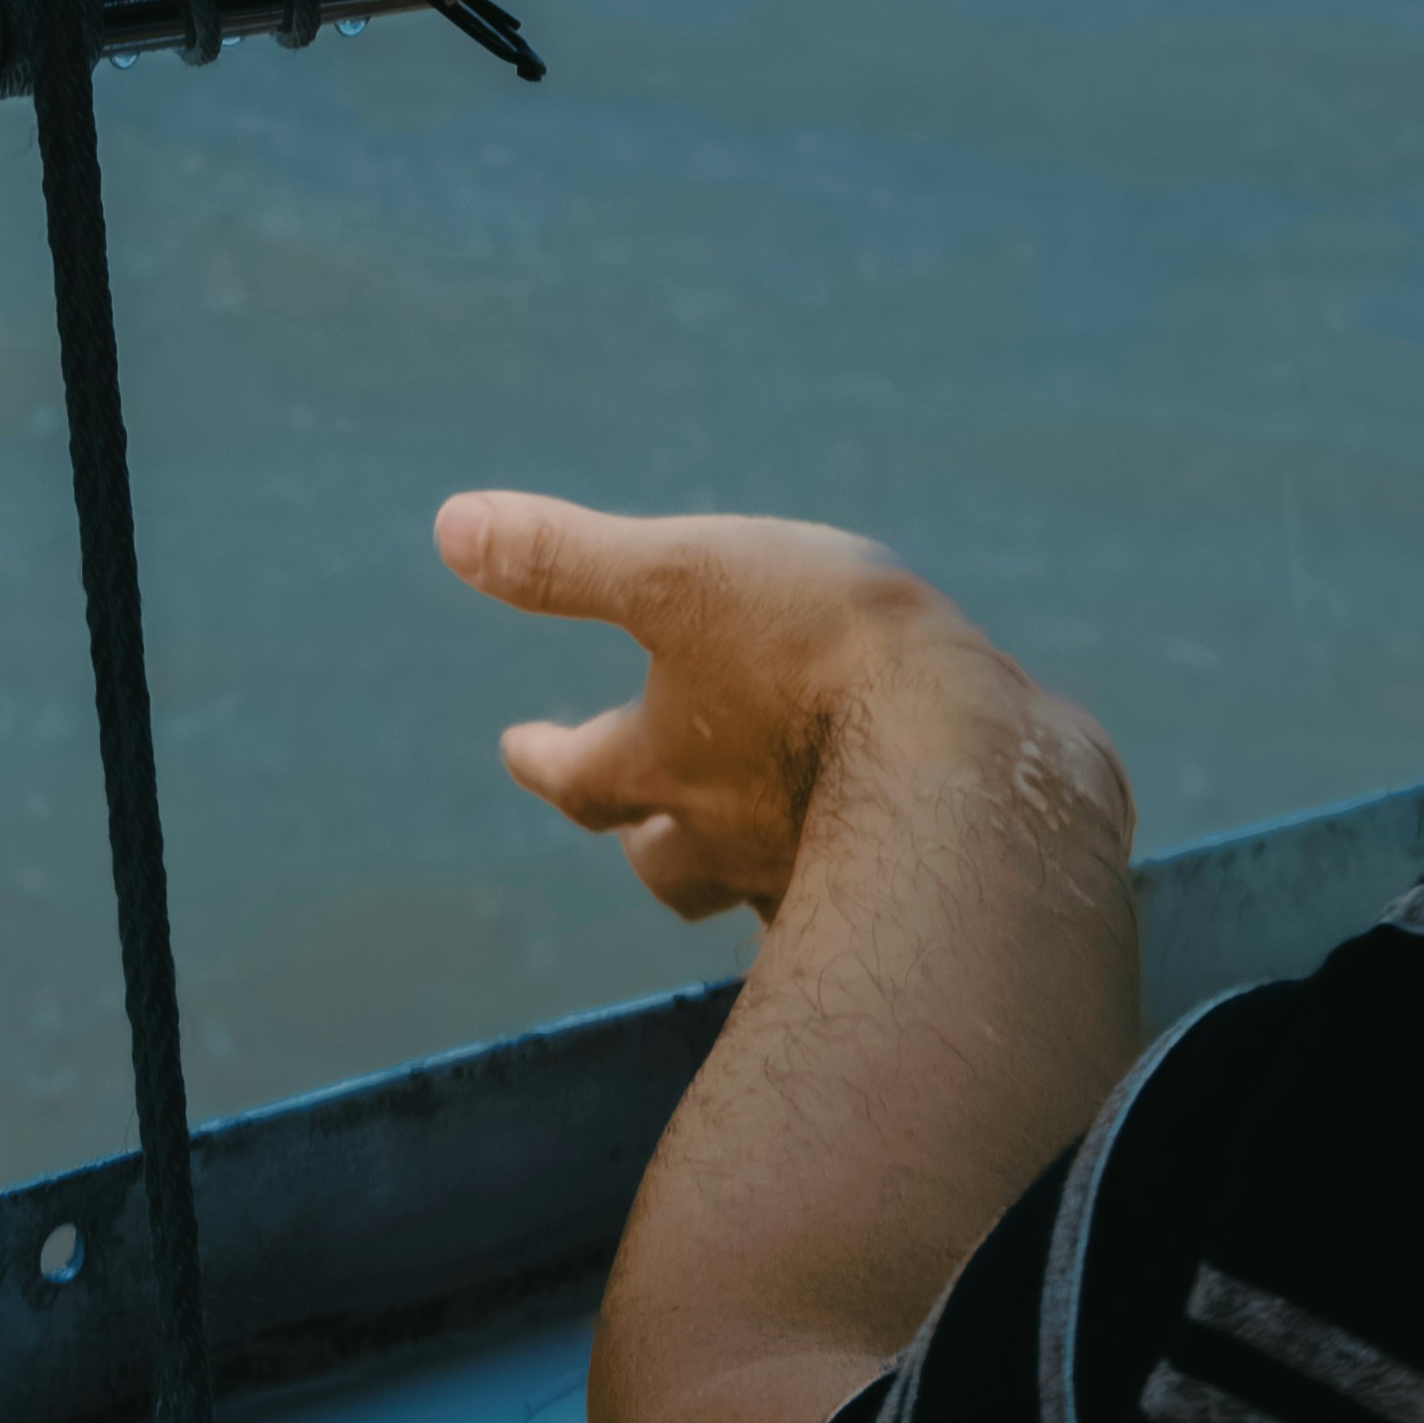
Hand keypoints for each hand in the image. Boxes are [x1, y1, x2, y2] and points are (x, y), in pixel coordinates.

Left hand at [436, 489, 1053, 924]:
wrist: (975, 768)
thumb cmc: (822, 658)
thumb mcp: (682, 576)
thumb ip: (567, 559)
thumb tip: (449, 525)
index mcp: (666, 764)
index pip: (577, 775)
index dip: (542, 759)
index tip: (518, 748)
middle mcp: (729, 838)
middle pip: (662, 860)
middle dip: (639, 837)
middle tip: (629, 822)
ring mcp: (817, 874)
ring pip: (754, 892)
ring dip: (735, 872)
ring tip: (746, 853)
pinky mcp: (906, 887)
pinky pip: (859, 897)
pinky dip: (848, 881)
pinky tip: (875, 861)